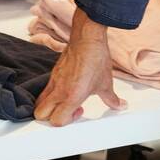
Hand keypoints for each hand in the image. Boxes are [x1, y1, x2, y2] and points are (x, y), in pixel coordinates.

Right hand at [33, 9, 125, 126]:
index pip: (57, 120)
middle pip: (40, 114)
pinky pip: (45, 89)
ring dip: (50, 106)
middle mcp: (58, 90)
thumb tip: (119, 105)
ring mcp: (53, 81)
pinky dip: (51, 94)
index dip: (66, 121)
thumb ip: (111, 99)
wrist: (87, 38)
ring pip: (39, 101)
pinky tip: (67, 88)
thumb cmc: (95, 58)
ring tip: (67, 99)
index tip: (79, 111)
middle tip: (69, 109)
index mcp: (71, 96)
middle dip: (51, 117)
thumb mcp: (106, 83)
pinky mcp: (52, 73)